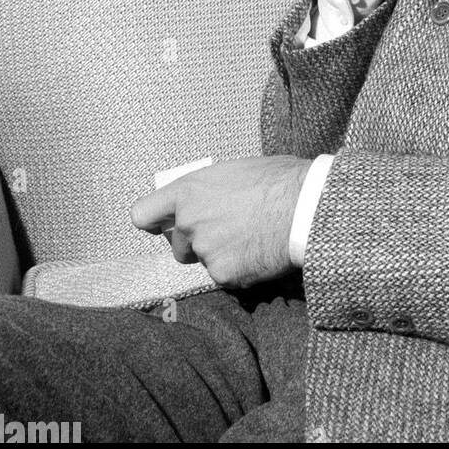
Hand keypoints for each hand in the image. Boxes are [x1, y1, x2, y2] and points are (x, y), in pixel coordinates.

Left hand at [129, 156, 311, 289]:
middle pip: (176, 245)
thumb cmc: (279, 180)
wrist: (306, 206)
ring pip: (203, 261)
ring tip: (251, 238)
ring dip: (220, 255)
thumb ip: (208, 192)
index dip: (155, 222)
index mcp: (188, 192)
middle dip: (196, 242)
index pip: (143, 215)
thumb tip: (205, 203)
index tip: (165, 225)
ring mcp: (205, 251)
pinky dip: (240, 269)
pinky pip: (224, 276)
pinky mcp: (223, 274)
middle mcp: (189, 222)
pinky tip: (260, 252)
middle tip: (227, 231)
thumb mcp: (234, 172)